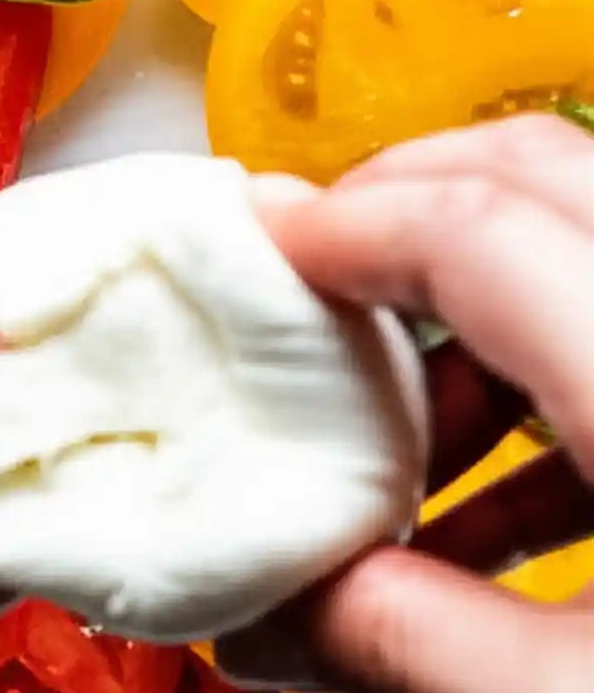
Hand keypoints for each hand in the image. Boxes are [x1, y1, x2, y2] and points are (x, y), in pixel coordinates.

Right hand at [220, 113, 593, 691]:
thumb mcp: (559, 692)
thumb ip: (401, 638)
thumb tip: (262, 622)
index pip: (478, 232)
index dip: (343, 226)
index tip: (253, 252)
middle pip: (539, 174)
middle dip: (400, 204)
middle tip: (306, 269)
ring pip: (575, 249)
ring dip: (464, 318)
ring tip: (391, 426)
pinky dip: (534, 385)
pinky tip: (488, 503)